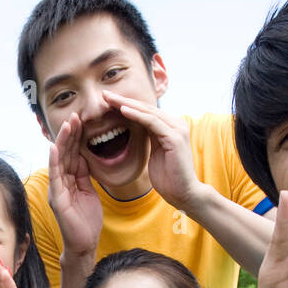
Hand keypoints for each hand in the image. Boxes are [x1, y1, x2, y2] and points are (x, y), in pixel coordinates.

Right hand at [48, 113, 103, 258]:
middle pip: (65, 153)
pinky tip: (55, 147)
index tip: (82, 120)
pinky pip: (55, 177)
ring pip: (59, 161)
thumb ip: (84, 175)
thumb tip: (84, 157)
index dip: (76, 137)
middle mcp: (60, 182)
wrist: (84, 244)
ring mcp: (57, 190)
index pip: (72, 154)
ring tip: (67, 124)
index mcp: (69, 180)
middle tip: (75, 115)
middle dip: (70, 134)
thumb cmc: (86, 220)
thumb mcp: (89, 192)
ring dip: (63, 142)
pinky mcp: (57, 199)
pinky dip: (54, 162)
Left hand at [102, 91, 201, 210]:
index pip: (146, 111)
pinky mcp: (174, 137)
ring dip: (126, 104)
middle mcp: (176, 123)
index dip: (127, 105)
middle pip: (145, 108)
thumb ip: (150, 137)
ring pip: (147, 112)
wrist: (183, 193)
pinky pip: (151, 122)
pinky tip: (123, 110)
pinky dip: (136, 115)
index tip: (108, 101)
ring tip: (109, 99)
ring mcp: (177, 129)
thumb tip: (138, 127)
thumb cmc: (168, 177)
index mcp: (171, 126)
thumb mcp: (155, 152)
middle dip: (124, 100)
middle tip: (104, 94)